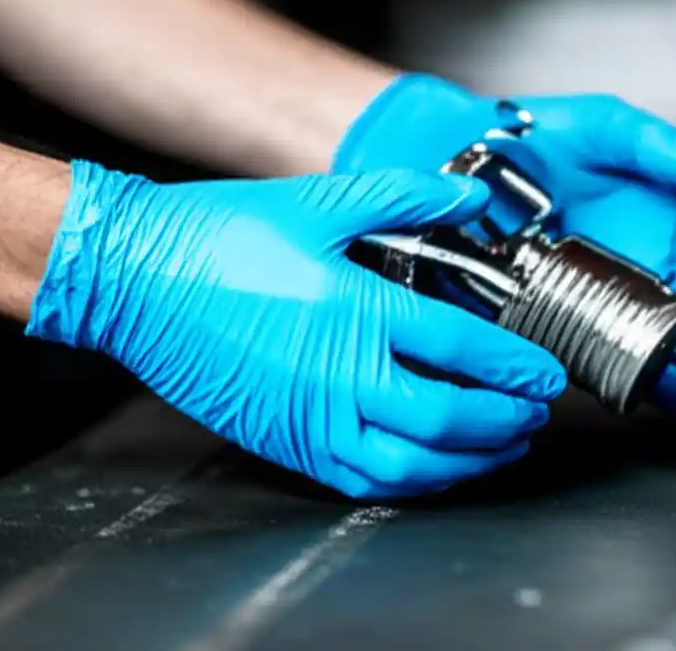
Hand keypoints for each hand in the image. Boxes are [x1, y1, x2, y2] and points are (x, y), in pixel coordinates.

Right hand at [25, 161, 566, 498]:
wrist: (130, 276)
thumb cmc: (215, 236)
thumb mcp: (318, 202)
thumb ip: (404, 197)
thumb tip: (468, 195)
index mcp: (355, 311)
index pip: (463, 349)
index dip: (516, 366)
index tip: (545, 372)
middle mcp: (338, 375)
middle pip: (449, 416)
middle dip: (506, 419)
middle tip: (536, 412)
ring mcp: (310, 418)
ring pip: (411, 462)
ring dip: (469, 459)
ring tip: (502, 446)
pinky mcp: (284, 442)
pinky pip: (362, 480)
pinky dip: (413, 482)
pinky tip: (436, 468)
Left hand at [333, 74, 675, 414]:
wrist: (469, 169)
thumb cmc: (540, 142)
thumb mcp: (599, 123)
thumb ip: (648, 138)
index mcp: (670, 210)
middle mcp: (653, 259)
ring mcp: (619, 296)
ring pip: (673, 334)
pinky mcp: (578, 324)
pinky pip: (620, 358)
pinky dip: (648, 381)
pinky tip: (667, 392)